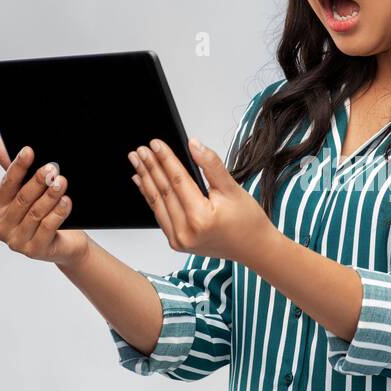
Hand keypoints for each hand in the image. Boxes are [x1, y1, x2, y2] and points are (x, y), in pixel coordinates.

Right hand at [0, 137, 90, 265]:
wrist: (67, 244)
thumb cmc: (45, 215)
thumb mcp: (30, 192)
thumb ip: (15, 170)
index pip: (7, 184)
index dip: (18, 167)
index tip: (29, 150)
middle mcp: (3, 227)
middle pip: (22, 199)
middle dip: (38, 181)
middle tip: (52, 167)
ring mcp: (17, 241)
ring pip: (36, 213)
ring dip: (50, 196)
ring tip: (62, 182)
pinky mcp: (34, 251)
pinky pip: (48, 228)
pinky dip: (58, 213)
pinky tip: (66, 202)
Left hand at [130, 137, 273, 263]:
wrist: (253, 247)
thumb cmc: (247, 221)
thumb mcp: (232, 188)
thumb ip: (211, 165)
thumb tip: (193, 145)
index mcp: (200, 218)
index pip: (177, 181)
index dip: (165, 159)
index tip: (155, 143)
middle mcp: (185, 232)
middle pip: (163, 191)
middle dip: (150, 167)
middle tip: (140, 149)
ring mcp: (179, 240)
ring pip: (157, 203)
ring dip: (145, 180)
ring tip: (137, 161)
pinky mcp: (177, 242)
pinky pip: (160, 215)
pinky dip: (150, 197)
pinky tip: (142, 182)